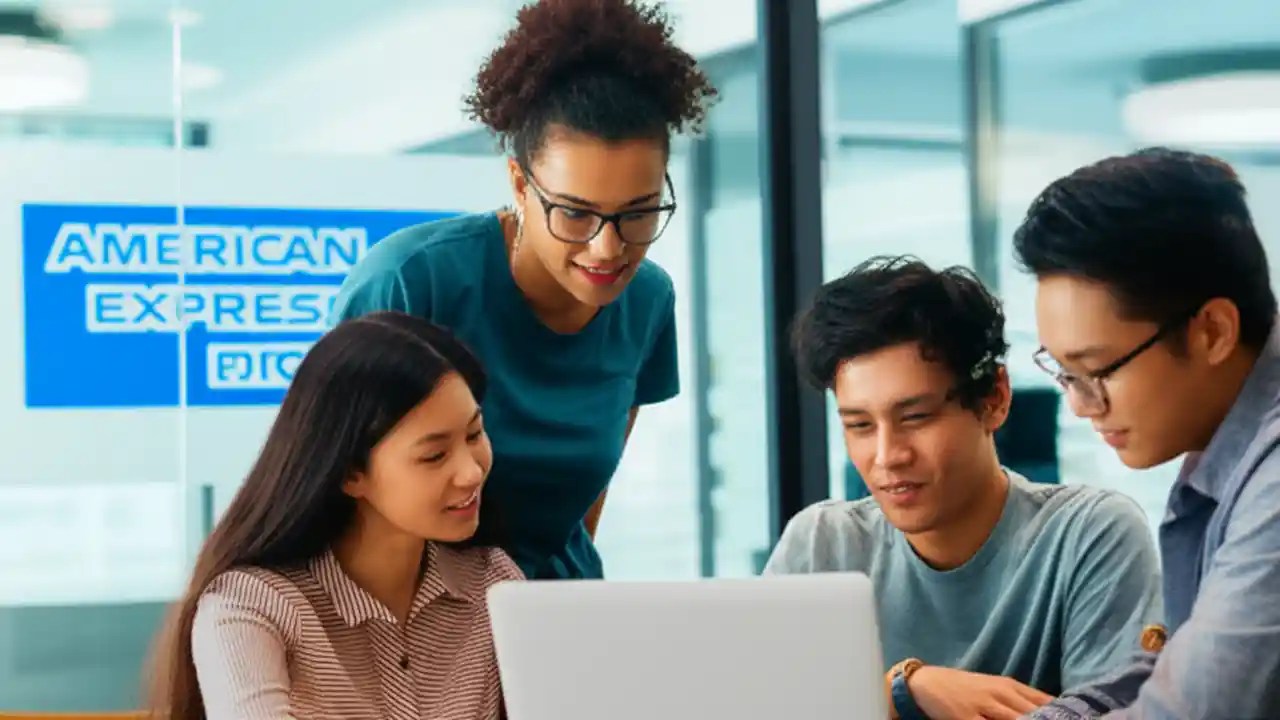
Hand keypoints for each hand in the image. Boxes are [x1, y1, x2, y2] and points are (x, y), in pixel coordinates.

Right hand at [906, 666, 1053, 719]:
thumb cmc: (965, 689)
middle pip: (1035, 713)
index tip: (1081, 719)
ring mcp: (984, 706)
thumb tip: (1053, 709)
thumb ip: (1021, 700)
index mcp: (1010, 686)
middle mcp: (1001, 694)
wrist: (927, 683)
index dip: (1064, 714)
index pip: (1045, 701)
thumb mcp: (995, 688)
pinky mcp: (966, 718)